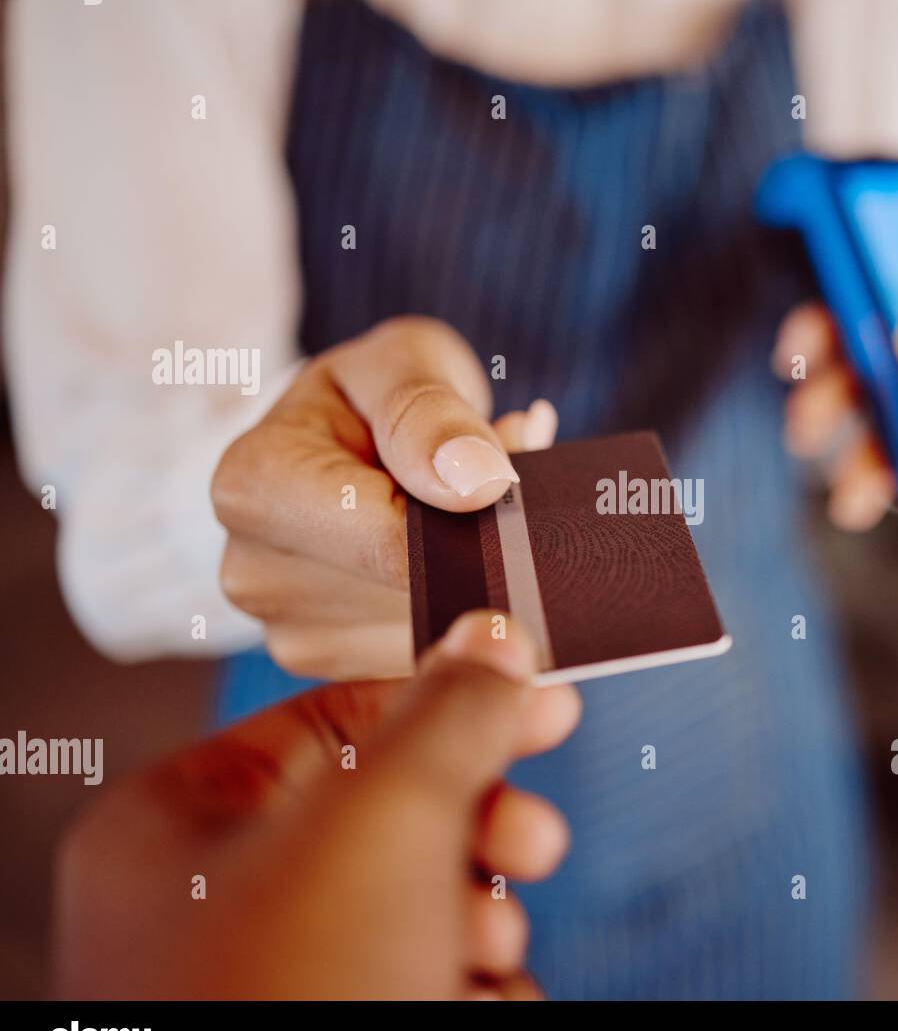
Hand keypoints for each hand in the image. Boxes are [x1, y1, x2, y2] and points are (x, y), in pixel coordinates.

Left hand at [54, 611, 579, 999]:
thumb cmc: (298, 1001)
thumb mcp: (385, 820)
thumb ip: (451, 712)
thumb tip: (498, 636)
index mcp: (175, 828)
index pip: (332, 717)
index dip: (449, 698)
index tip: (544, 700)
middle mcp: (212, 905)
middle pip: (388, 813)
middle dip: (478, 830)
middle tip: (530, 845)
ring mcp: (274, 983)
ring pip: (420, 903)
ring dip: (481, 921)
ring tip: (485, 955)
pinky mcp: (340, 1029)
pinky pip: (428, 977)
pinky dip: (475, 991)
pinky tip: (481, 1006)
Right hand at [212, 316, 557, 678]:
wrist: (345, 439)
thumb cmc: (374, 393)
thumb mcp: (405, 364)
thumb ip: (433, 414)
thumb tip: (476, 483)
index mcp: (256, 487)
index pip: (395, 544)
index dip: (472, 526)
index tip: (508, 488)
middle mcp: (255, 574)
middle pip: (415, 598)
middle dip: (480, 550)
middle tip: (495, 484)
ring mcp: (291, 632)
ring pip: (433, 637)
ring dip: (479, 582)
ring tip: (463, 517)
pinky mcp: (332, 665)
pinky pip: (432, 657)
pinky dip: (464, 613)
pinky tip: (453, 563)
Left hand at [774, 213, 897, 533]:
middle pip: (889, 445)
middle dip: (868, 478)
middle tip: (852, 505)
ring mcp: (872, 351)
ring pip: (840, 400)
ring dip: (819, 419)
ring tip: (804, 433)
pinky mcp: (836, 310)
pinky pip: (812, 335)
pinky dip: (801, 345)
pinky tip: (796, 351)